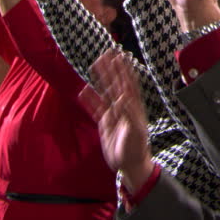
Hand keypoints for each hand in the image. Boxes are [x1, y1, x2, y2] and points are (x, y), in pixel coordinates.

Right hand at [78, 49, 152, 192]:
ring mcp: (114, 115)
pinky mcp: (105, 124)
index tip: (120, 56)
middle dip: (111, 69)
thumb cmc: (137, 149)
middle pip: (115, 84)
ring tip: (94, 65)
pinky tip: (83, 90)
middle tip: (105, 54)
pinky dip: (89, 100)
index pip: (128, 84)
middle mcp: (124, 108)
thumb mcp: (135, 131)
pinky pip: (95, 109)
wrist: (130, 165)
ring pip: (104, 93)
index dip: (124, 70)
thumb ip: (129, 114)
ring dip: (100, 80)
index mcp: (134, 108)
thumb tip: (123, 97)